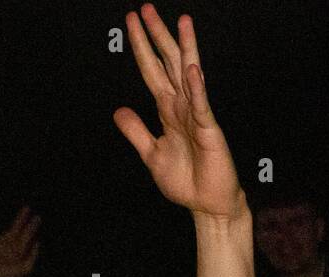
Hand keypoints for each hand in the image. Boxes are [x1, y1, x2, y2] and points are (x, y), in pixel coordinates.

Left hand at [112, 4, 244, 221]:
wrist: (207, 206)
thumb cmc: (186, 182)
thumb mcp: (152, 154)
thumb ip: (136, 131)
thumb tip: (119, 111)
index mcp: (168, 111)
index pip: (152, 71)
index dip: (141, 47)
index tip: (132, 22)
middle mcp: (183, 108)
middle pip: (168, 64)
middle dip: (158, 36)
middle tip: (146, 8)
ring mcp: (197, 117)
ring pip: (188, 76)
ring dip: (184, 49)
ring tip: (181, 22)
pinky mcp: (209, 132)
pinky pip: (202, 107)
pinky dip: (197, 89)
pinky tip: (193, 70)